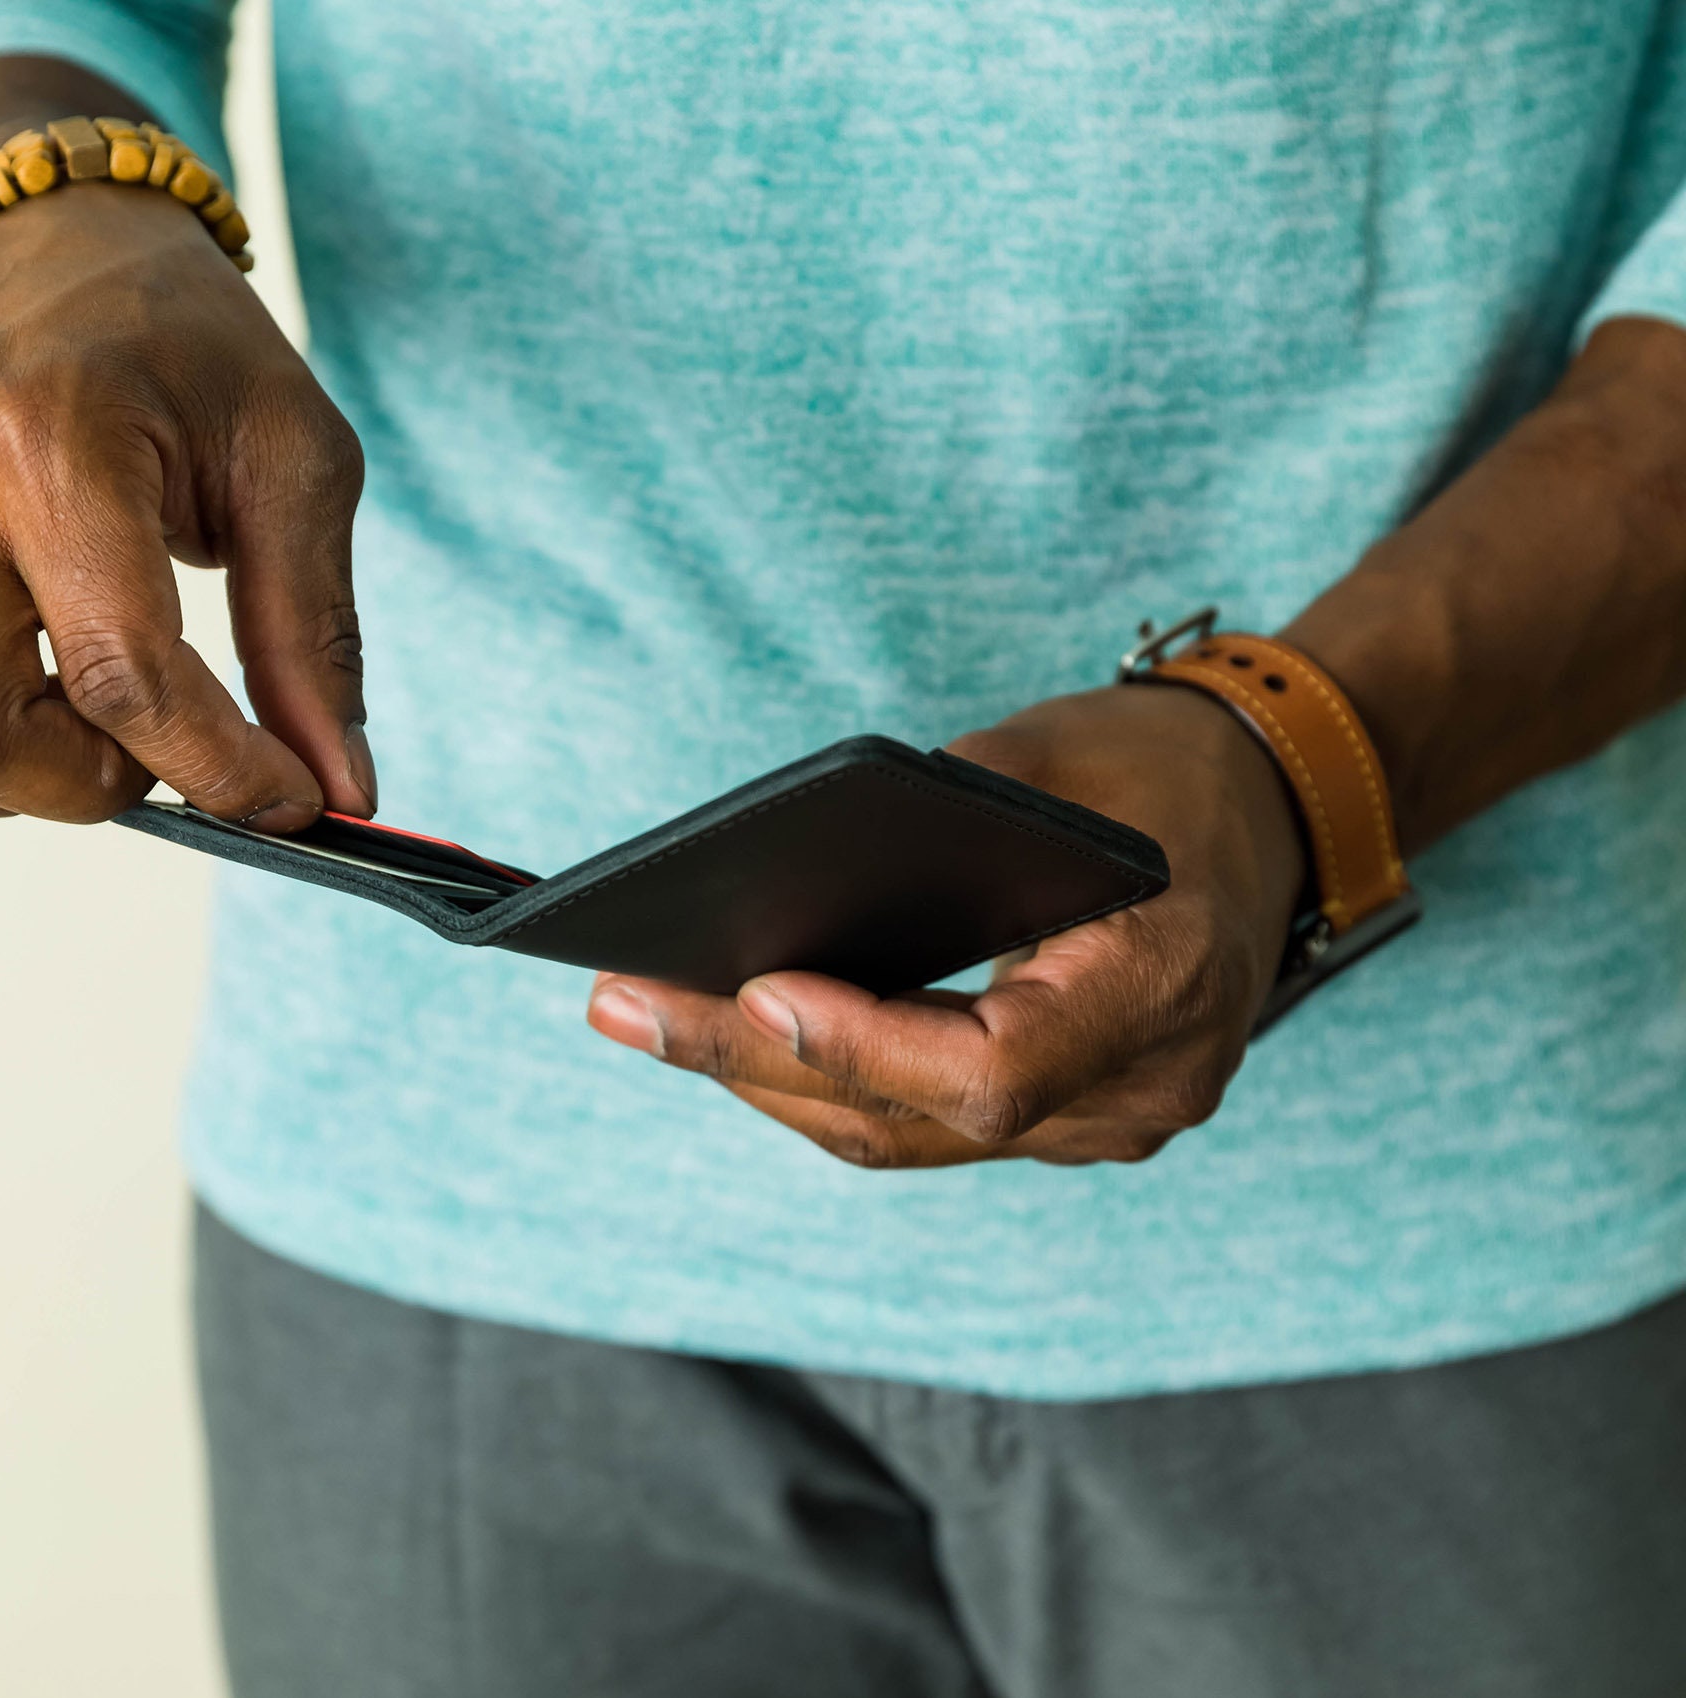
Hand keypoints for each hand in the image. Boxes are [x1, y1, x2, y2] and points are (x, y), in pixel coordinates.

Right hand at [0, 175, 372, 827]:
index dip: (220, 769)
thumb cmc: (177, 342)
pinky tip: (24, 699)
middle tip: (170, 731)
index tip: (289, 797)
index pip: (121, 676)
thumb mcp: (292, 457)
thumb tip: (338, 791)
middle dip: (101, 783)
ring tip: (90, 712)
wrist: (37, 245)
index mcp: (46, 445)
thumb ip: (314, 635)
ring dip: (14, 784)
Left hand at [587, 688, 1306, 1166]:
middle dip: (755, 1062)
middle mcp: (1139, 1091)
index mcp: (1166, 992)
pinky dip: (833, 1082)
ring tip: (645, 1016)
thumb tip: (778, 879)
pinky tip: (739, 1035)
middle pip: (917, 1117)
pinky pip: (929, 1125)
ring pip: (908, 1138)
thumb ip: (939, 816)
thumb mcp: (1058, 756)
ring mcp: (1107, 1122)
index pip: (994, 1071)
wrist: (1276, 811)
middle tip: (622, 1003)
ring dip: (770, 1083)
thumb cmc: (1166, 768)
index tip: (756, 989)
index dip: (867, 1045)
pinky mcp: (1068, 1120)